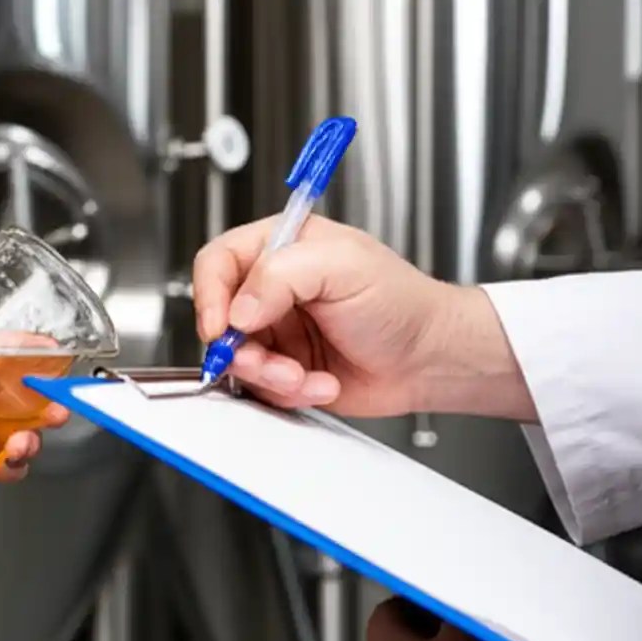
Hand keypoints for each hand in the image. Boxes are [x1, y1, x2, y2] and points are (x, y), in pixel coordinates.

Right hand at [193, 215, 458, 416]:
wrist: (431, 359)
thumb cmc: (402, 302)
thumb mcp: (344, 267)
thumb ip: (281, 275)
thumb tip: (237, 309)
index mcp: (282, 247)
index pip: (219, 262)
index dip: (210, 294)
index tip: (220, 326)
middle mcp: (274, 289)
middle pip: (220, 318)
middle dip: (242, 348)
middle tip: (268, 361)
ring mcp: (279, 331)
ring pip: (238, 360)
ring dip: (269, 375)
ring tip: (303, 376)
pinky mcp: (287, 369)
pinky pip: (262, 389)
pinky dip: (288, 393)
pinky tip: (322, 384)